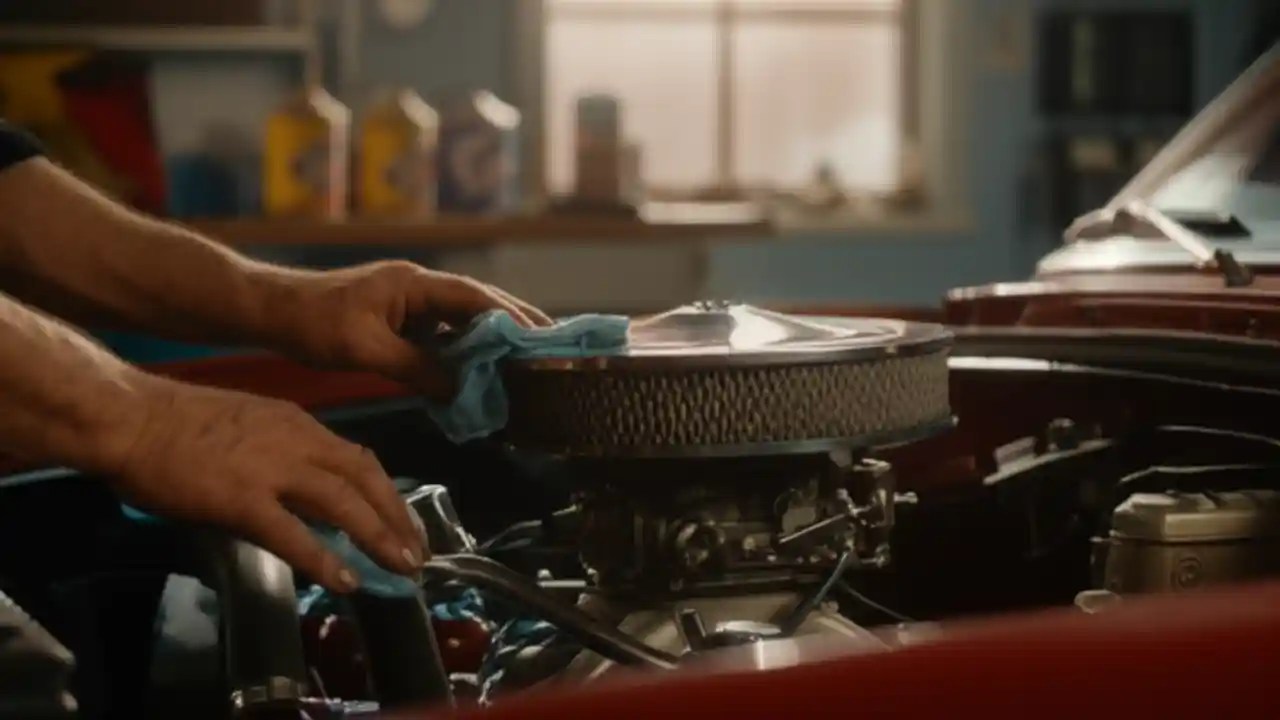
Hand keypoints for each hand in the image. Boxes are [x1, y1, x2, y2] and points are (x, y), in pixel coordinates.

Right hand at [104, 374, 423, 592]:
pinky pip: (294, 535)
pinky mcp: (242, 499)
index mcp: (300, 424)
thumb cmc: (180, 423)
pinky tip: (345, 580)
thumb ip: (286, 452)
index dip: (388, 494)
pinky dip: (324, 559)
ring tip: (400, 567)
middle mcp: (298, 442)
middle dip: (397, 517)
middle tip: (417, 552)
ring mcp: (272, 470)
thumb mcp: (251, 423)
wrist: (132, 416)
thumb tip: (311, 489)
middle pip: (365, 479)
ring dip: (378, 537)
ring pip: (343, 503)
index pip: (360, 460)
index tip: (404, 522)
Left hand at [272, 261, 551, 398]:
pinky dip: (463, 350)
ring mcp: (409, 303)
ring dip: (491, 338)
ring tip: (525, 360)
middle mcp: (418, 288)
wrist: (271, 311)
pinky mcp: (399, 320)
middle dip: (514, 323)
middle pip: (478, 304)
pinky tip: (478, 370)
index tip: (542, 335)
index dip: (512, 316)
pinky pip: (442, 334)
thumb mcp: (364, 350)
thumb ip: (414, 368)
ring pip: (462, 319)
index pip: (475, 298)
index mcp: (414, 284)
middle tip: (550, 345)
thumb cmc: (312, 323)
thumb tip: (458, 389)